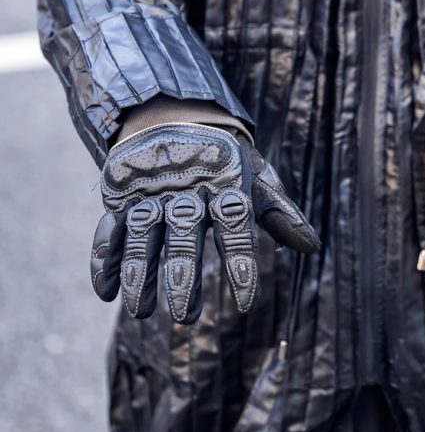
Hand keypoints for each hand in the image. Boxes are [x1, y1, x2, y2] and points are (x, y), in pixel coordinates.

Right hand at [91, 123, 319, 322]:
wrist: (176, 114)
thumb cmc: (224, 162)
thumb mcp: (255, 180)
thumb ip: (281, 214)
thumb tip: (312, 246)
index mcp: (225, 185)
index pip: (236, 228)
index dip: (241, 266)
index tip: (245, 305)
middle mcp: (187, 189)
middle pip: (185, 234)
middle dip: (182, 277)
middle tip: (184, 318)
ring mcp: (151, 190)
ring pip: (144, 233)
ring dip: (140, 273)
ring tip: (141, 313)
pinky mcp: (121, 193)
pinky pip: (110, 226)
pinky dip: (104, 258)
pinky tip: (105, 292)